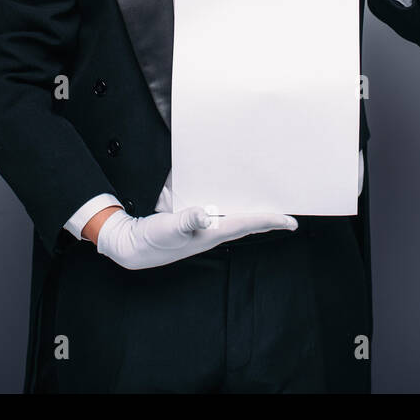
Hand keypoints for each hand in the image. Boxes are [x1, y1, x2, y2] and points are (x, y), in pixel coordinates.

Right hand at [94, 206, 297, 270]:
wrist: (129, 242)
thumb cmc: (152, 242)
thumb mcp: (168, 229)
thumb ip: (187, 220)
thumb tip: (205, 214)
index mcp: (212, 232)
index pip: (248, 223)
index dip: (271, 222)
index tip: (291, 221)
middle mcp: (211, 225)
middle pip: (244, 215)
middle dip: (264, 208)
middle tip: (284, 200)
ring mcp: (200, 219)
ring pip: (228, 205)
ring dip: (242, 196)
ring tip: (261, 186)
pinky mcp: (188, 211)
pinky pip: (208, 197)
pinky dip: (216, 187)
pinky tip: (220, 177)